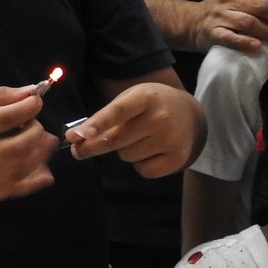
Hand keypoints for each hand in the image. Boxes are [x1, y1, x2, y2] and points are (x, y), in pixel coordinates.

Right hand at [0, 85, 54, 199]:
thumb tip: (29, 92)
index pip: (7, 118)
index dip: (29, 107)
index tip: (36, 100)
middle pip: (19, 147)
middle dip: (36, 131)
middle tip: (34, 121)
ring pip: (21, 170)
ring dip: (40, 155)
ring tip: (46, 141)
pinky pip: (13, 191)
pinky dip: (34, 182)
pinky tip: (46, 172)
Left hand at [67, 81, 202, 176]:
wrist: (191, 115)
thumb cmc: (153, 106)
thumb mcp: (132, 99)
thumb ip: (105, 116)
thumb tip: (76, 139)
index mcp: (146, 97)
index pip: (117, 111)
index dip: (96, 124)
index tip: (76, 136)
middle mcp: (160, 118)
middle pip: (115, 140)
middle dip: (92, 146)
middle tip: (78, 150)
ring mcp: (170, 140)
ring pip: (126, 156)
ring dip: (124, 151)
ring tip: (140, 139)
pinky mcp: (177, 159)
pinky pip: (142, 170)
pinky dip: (140, 164)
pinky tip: (151, 151)